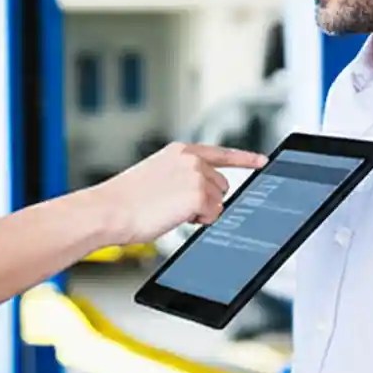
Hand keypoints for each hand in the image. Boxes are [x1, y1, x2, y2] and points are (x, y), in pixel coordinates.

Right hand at [88, 142, 267, 244]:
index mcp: (179, 151)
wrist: (109, 210)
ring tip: (169, 210)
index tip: (263, 161)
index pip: (221, 153)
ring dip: (201, 211)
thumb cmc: (125, 200)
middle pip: (222, 186)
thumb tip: (205, 194)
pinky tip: (174, 216)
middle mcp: (191, 158)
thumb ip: (182, 177)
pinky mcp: (199, 193)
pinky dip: (198, 221)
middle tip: (175, 207)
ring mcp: (196, 174)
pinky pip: (213, 215)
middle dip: (206, 200)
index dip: (245, 158)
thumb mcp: (157, 177)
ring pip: (219, 202)